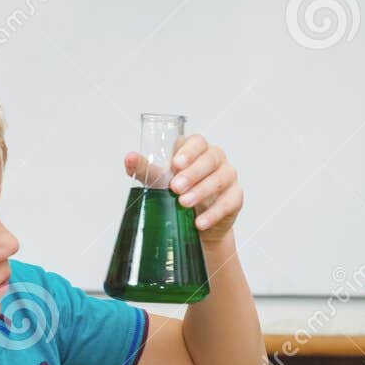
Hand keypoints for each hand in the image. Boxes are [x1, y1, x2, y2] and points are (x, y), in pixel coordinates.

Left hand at [123, 134, 241, 245]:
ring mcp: (228, 176)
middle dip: (193, 173)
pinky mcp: (236, 197)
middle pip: (210, 158)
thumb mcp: (160, 181)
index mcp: (197, 149)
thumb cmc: (178, 193)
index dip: (188, 151)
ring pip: (220, 179)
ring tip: (184, 204)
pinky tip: (200, 222)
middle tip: (175, 188)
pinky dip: (213, 213)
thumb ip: (145, 169)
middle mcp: (215, 159)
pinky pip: (228, 202)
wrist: (197, 223)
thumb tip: (129, 159)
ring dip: (202, 191)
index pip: (197, 142)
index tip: (175, 164)